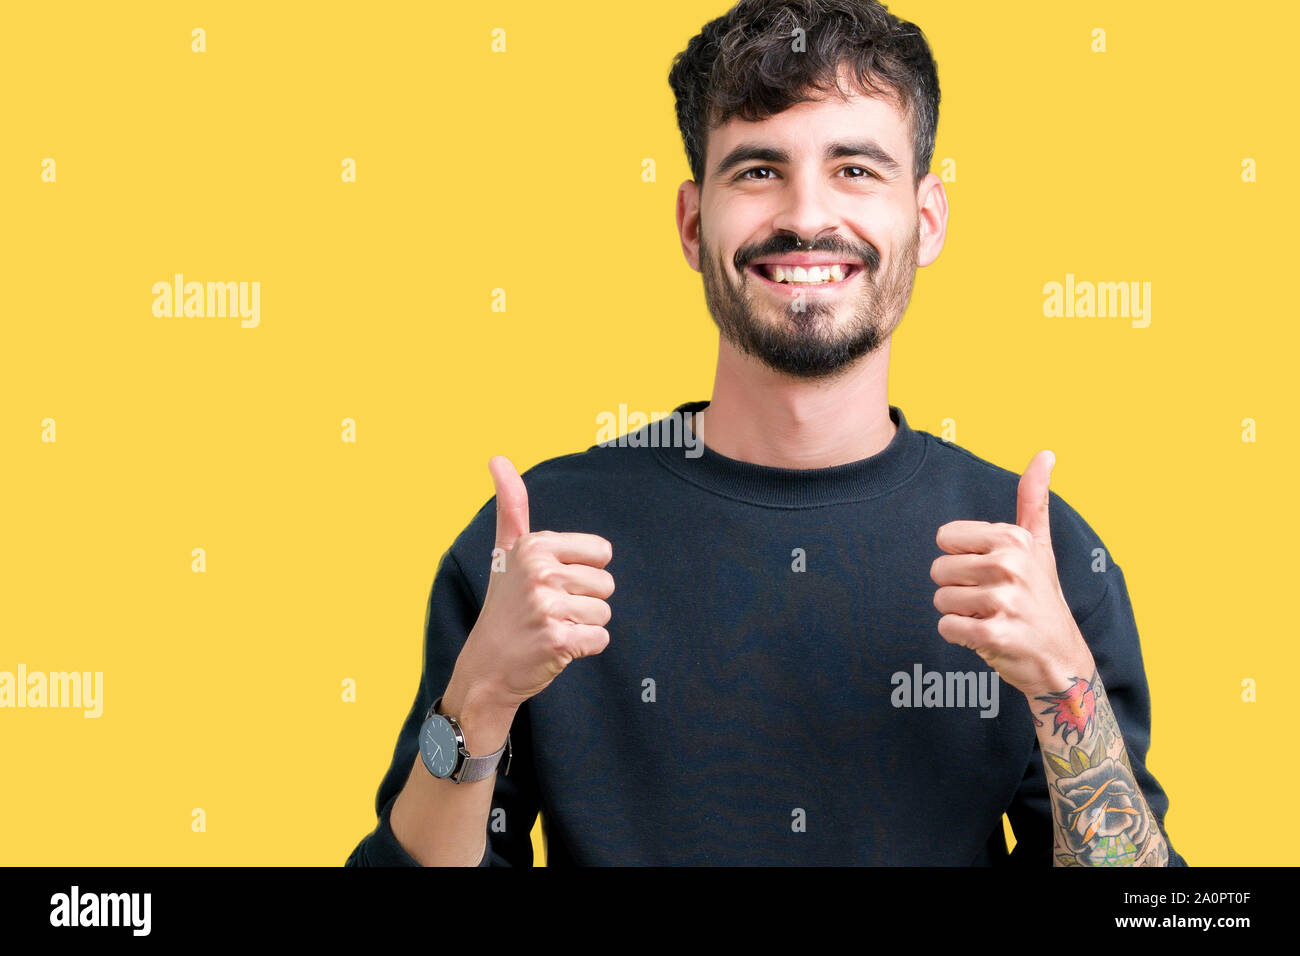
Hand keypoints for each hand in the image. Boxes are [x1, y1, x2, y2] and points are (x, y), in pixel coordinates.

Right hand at [453, 455, 614, 711]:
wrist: (486, 667)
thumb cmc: (504, 607)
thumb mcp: (506, 552)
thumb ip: (511, 506)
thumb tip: (498, 458)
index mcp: (534, 546)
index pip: (601, 553)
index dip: (583, 573)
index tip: (550, 585)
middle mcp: (539, 572)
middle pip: (606, 584)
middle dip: (584, 602)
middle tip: (548, 612)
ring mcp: (548, 607)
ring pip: (604, 613)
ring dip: (583, 626)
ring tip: (550, 629)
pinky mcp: (558, 641)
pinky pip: (600, 639)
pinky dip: (582, 649)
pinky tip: (554, 648)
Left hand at [929, 450, 1094, 700]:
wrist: (1060, 658)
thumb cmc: (1041, 598)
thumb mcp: (1039, 546)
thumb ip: (1034, 499)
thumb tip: (1045, 453)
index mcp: (1014, 539)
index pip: (945, 538)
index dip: (961, 558)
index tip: (990, 572)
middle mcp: (1011, 565)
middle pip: (938, 569)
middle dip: (958, 588)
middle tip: (991, 600)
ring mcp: (1004, 601)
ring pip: (940, 600)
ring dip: (960, 614)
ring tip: (992, 617)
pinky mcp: (994, 636)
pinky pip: (946, 628)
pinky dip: (960, 637)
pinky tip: (988, 637)